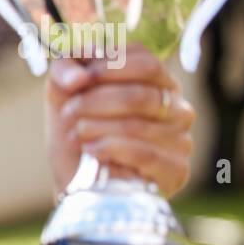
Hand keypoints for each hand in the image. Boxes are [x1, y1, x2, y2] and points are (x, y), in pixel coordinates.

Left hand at [44, 45, 194, 199]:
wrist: (76, 183)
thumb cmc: (76, 133)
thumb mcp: (62, 96)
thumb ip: (65, 70)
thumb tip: (79, 76)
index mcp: (157, 82)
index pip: (145, 61)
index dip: (107, 67)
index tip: (76, 82)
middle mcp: (176, 108)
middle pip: (139, 94)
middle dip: (93, 102)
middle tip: (68, 114)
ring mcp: (180, 140)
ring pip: (137, 125)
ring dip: (95, 128)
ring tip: (75, 135)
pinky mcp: (176, 170)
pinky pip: (144, 154)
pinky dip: (109, 150)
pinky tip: (91, 151)